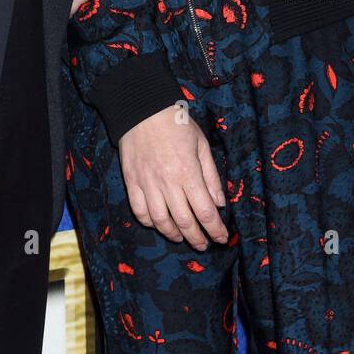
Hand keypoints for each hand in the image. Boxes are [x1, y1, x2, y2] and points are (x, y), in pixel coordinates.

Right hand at [118, 106, 227, 249]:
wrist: (142, 109)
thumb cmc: (176, 123)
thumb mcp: (201, 143)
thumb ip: (211, 175)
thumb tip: (219, 203)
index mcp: (188, 172)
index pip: (205, 211)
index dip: (215, 229)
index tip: (222, 237)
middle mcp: (167, 182)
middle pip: (184, 221)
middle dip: (197, 238)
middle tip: (204, 244)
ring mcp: (147, 183)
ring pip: (161, 221)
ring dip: (174, 234)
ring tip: (182, 237)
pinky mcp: (131, 181)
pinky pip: (139, 211)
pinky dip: (150, 223)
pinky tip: (159, 224)